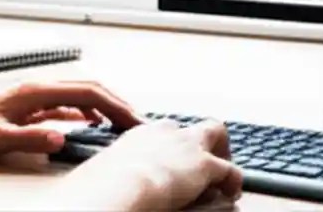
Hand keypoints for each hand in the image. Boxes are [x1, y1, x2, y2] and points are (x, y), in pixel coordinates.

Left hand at [0, 81, 143, 157]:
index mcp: (36, 92)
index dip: (115, 106)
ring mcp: (34, 96)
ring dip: (104, 106)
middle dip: (117, 104)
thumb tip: (63, 138)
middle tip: (137, 122)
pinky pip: (66, 104)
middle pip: (90, 90)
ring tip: (120, 123)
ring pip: (80, 95)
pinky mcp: (29, 106)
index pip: (88, 94)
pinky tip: (89, 124)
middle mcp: (39, 89)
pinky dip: (86, 112)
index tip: (133, 120)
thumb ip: (31, 138)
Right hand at [52, 119, 242, 211]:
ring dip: (223, 153)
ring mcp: (188, 145)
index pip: (163, 133)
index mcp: (139, 135)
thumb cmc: (98, 187)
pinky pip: (230, 170)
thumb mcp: (96, 176)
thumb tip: (88, 186)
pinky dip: (234, 180)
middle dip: (203, 144)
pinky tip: (232, 193)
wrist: (117, 186)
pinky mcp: (205, 164)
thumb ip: (103, 175)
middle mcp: (166, 133)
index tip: (171, 161)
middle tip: (204, 166)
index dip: (172, 147)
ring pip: (217, 135)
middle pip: (193, 128)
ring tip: (223, 176)